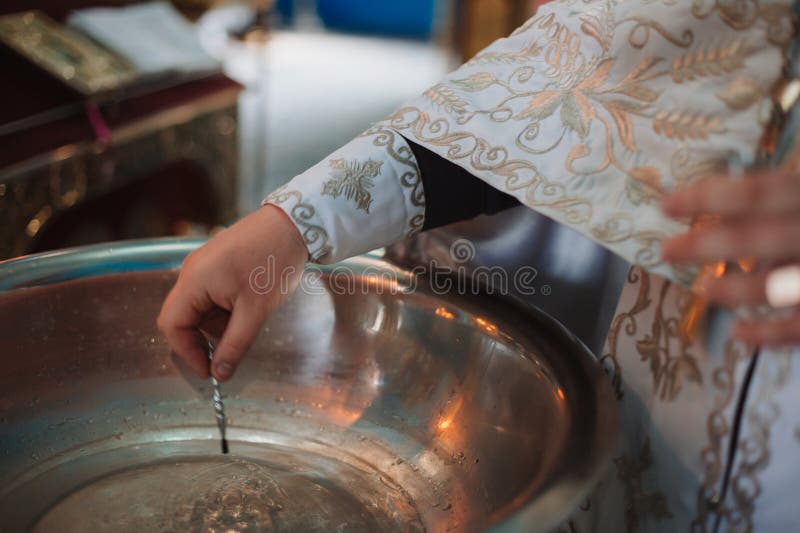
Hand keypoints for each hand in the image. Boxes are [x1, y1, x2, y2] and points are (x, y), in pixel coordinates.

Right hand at [157, 205, 306, 380]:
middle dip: (203, 338)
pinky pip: (210, 295)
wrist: (293, 225)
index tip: (208, 371)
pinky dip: (224, 309)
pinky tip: (247, 309)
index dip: (187, 353)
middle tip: (228, 353)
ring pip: (199, 308)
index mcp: (193, 281)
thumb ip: (235, 345)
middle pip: (183, 317)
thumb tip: (219, 373)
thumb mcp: (255, 311)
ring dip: (217, 324)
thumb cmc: (274, 262)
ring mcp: (203, 266)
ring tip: (247, 322)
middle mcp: (191, 272)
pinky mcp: (216, 263)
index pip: (171, 326)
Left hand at [661, 170, 799, 345]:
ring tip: (704, 291)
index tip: (665, 205)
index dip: (709, 198)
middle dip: (707, 245)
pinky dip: (772, 335)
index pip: (759, 191)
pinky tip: (741, 335)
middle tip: (667, 251)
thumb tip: (732, 207)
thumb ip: (790, 195)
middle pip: (761, 237)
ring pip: (784, 285)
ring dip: (738, 290)